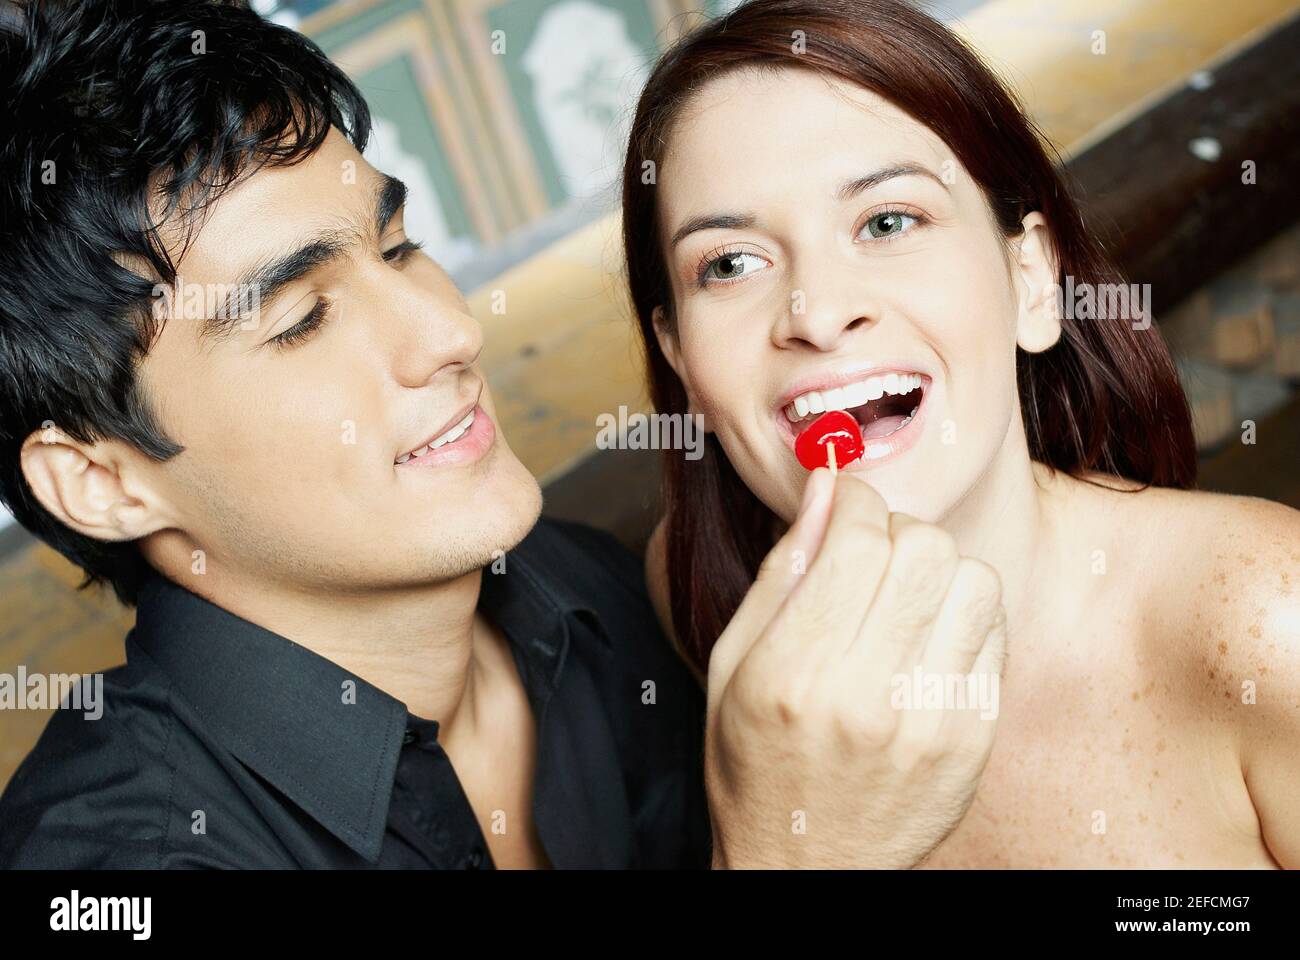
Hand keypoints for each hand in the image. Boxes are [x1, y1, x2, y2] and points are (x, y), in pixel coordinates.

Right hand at [705, 468, 1006, 867]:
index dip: (855, 499)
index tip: (845, 505)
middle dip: (897, 530)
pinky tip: (928, 636)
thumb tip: (827, 488)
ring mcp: (929, 722)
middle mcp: (867, 696)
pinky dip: (964, 615)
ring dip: (940, 570)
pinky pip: (994, 634)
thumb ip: (782, 572)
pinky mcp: (971, 741)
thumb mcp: (731, 664)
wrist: (803, 868)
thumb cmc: (754, 761)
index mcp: (794, 671)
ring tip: (905, 596)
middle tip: (873, 554)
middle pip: (926, 549)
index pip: (858, 537)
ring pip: (975, 581)